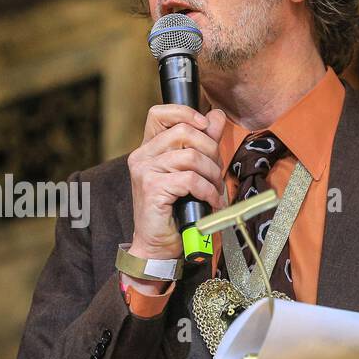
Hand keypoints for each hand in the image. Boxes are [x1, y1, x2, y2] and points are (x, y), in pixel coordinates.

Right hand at [126, 104, 227, 261]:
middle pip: (184, 132)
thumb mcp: (191, 171)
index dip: (185, 112)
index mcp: (148, 148)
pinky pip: (190, 179)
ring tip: (215, 190)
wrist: (157, 245)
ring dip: (212, 174)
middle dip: (210, 150)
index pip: (160, 113)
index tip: (205, 126)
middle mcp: (142, 156)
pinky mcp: (152, 188)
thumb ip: (203, 142)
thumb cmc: (174, 211)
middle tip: (216, 171)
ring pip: (191, 157)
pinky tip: (211, 201)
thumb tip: (216, 116)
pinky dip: (208, 191)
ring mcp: (144, 171)